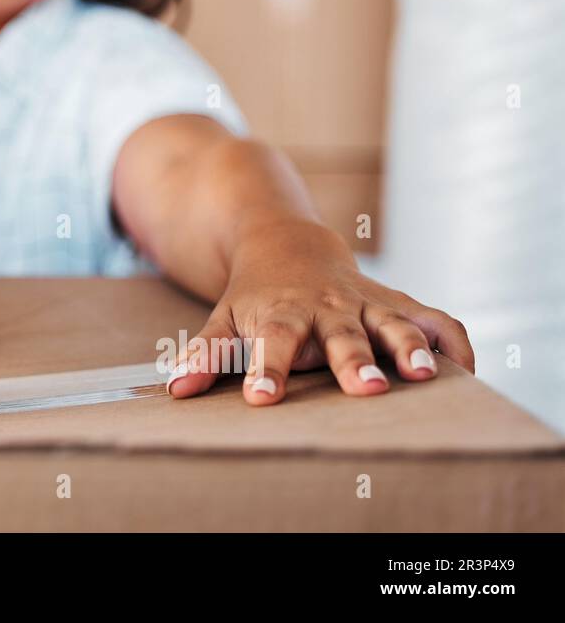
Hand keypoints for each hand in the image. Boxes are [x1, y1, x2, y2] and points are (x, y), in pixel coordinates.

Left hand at [167, 217, 475, 404]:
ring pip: (393, 323)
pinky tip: (466, 371)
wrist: (285, 245)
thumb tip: (176, 388)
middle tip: (366, 388)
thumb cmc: (253, 297)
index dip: (267, 370)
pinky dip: (453, 341)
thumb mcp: (224, 319)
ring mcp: (365, 303)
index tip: (261, 397)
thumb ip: (205, 354)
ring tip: (421, 374)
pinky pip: (435, 319)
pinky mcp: (396, 303)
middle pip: (341, 335)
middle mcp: (327, 307)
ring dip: (409, 347)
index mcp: (281, 313)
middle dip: (354, 360)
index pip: (272, 343)